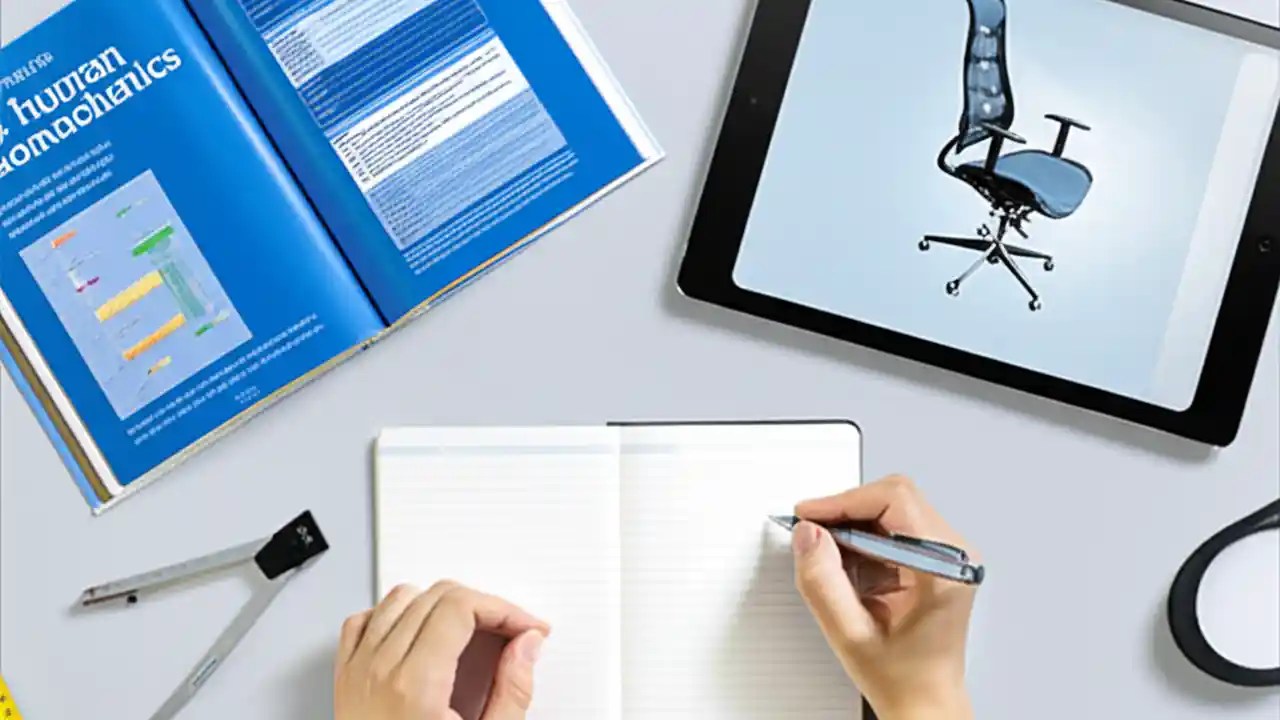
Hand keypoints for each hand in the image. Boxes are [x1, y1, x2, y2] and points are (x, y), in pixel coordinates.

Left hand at [335, 581, 550, 719]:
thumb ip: (512, 691)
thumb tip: (525, 646)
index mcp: (416, 685)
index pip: (462, 608)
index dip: (504, 609)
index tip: (525, 627)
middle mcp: (380, 671)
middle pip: (436, 597)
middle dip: (482, 606)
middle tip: (509, 632)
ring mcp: (358, 672)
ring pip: (400, 598)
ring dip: (439, 604)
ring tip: (469, 630)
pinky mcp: (345, 680)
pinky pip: (363, 622)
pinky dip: (391, 615)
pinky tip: (415, 633)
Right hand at [791, 476, 977, 719]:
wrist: (925, 703)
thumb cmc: (904, 679)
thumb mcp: (851, 634)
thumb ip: (823, 582)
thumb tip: (808, 535)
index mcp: (944, 569)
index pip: (894, 501)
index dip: (844, 502)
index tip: (809, 516)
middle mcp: (953, 555)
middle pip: (893, 497)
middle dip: (845, 512)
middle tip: (813, 534)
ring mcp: (946, 555)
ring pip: (890, 508)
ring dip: (852, 528)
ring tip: (833, 564)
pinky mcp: (933, 558)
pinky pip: (891, 528)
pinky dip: (861, 541)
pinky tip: (850, 571)